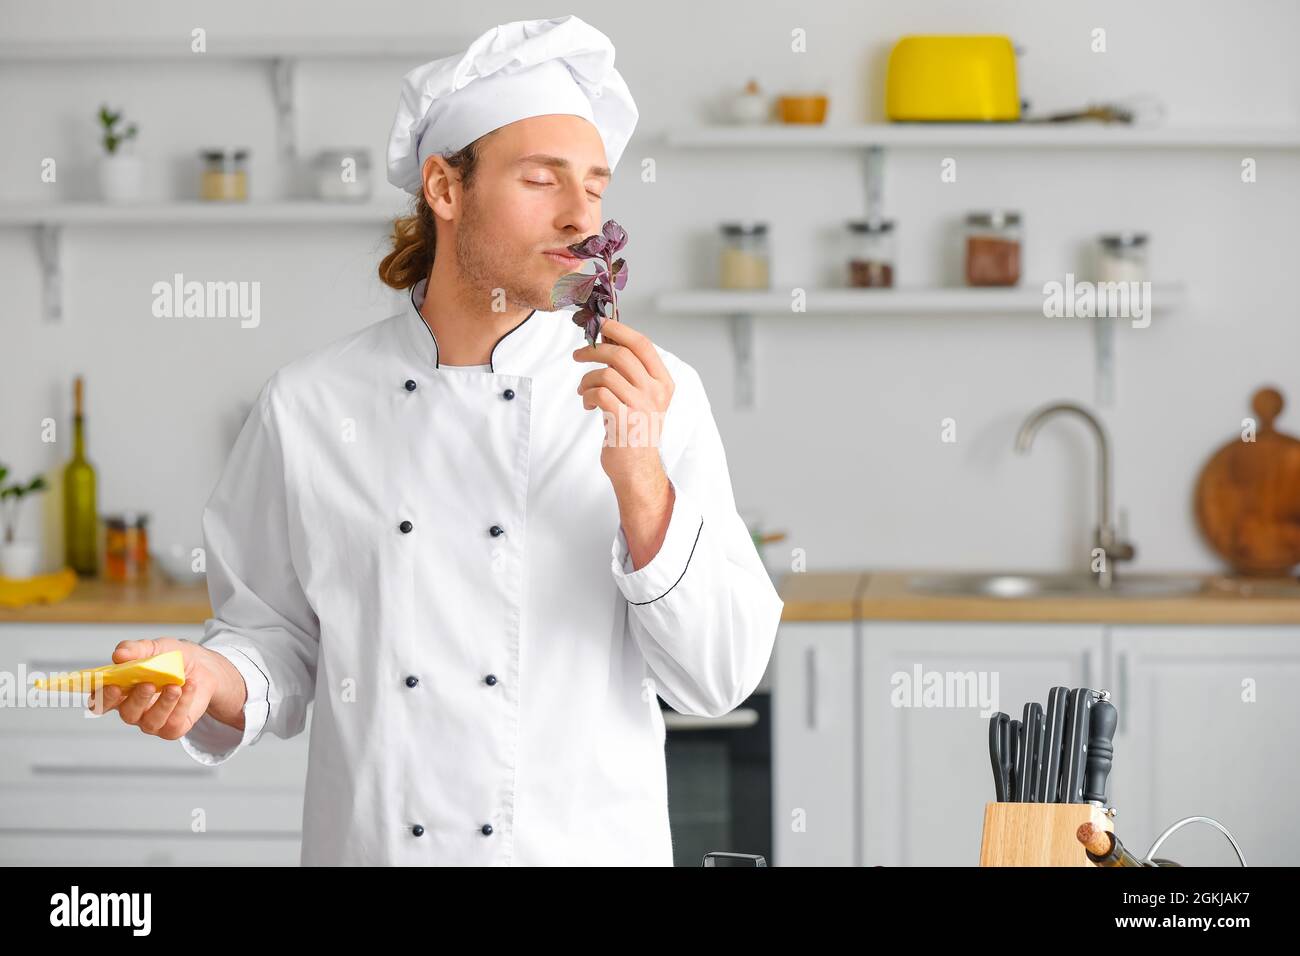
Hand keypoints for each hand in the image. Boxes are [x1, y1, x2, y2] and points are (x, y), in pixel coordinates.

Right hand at [88, 637, 247, 740]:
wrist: (203, 667)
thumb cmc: (172, 659)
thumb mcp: (155, 648)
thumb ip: (136, 650)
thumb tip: (119, 655)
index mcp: (121, 690)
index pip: (101, 701)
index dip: (103, 697)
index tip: (113, 686)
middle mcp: (133, 709)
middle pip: (126, 713)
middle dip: (137, 700)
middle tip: (148, 684)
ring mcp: (152, 721)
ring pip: (150, 722)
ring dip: (164, 703)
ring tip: (175, 685)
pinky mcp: (172, 729)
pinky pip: (172, 724)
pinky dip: (182, 704)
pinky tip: (189, 687)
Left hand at [572, 317, 675, 491]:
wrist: (637, 467)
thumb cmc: (635, 430)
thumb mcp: (642, 397)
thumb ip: (631, 370)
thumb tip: (608, 338)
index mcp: (663, 382)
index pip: (642, 344)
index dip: (619, 329)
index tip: (600, 324)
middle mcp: (655, 392)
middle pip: (621, 354)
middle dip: (594, 350)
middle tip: (578, 354)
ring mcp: (641, 406)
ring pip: (606, 373)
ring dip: (587, 378)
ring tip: (584, 390)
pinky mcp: (624, 420)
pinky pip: (598, 393)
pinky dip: (587, 395)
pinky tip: (588, 404)